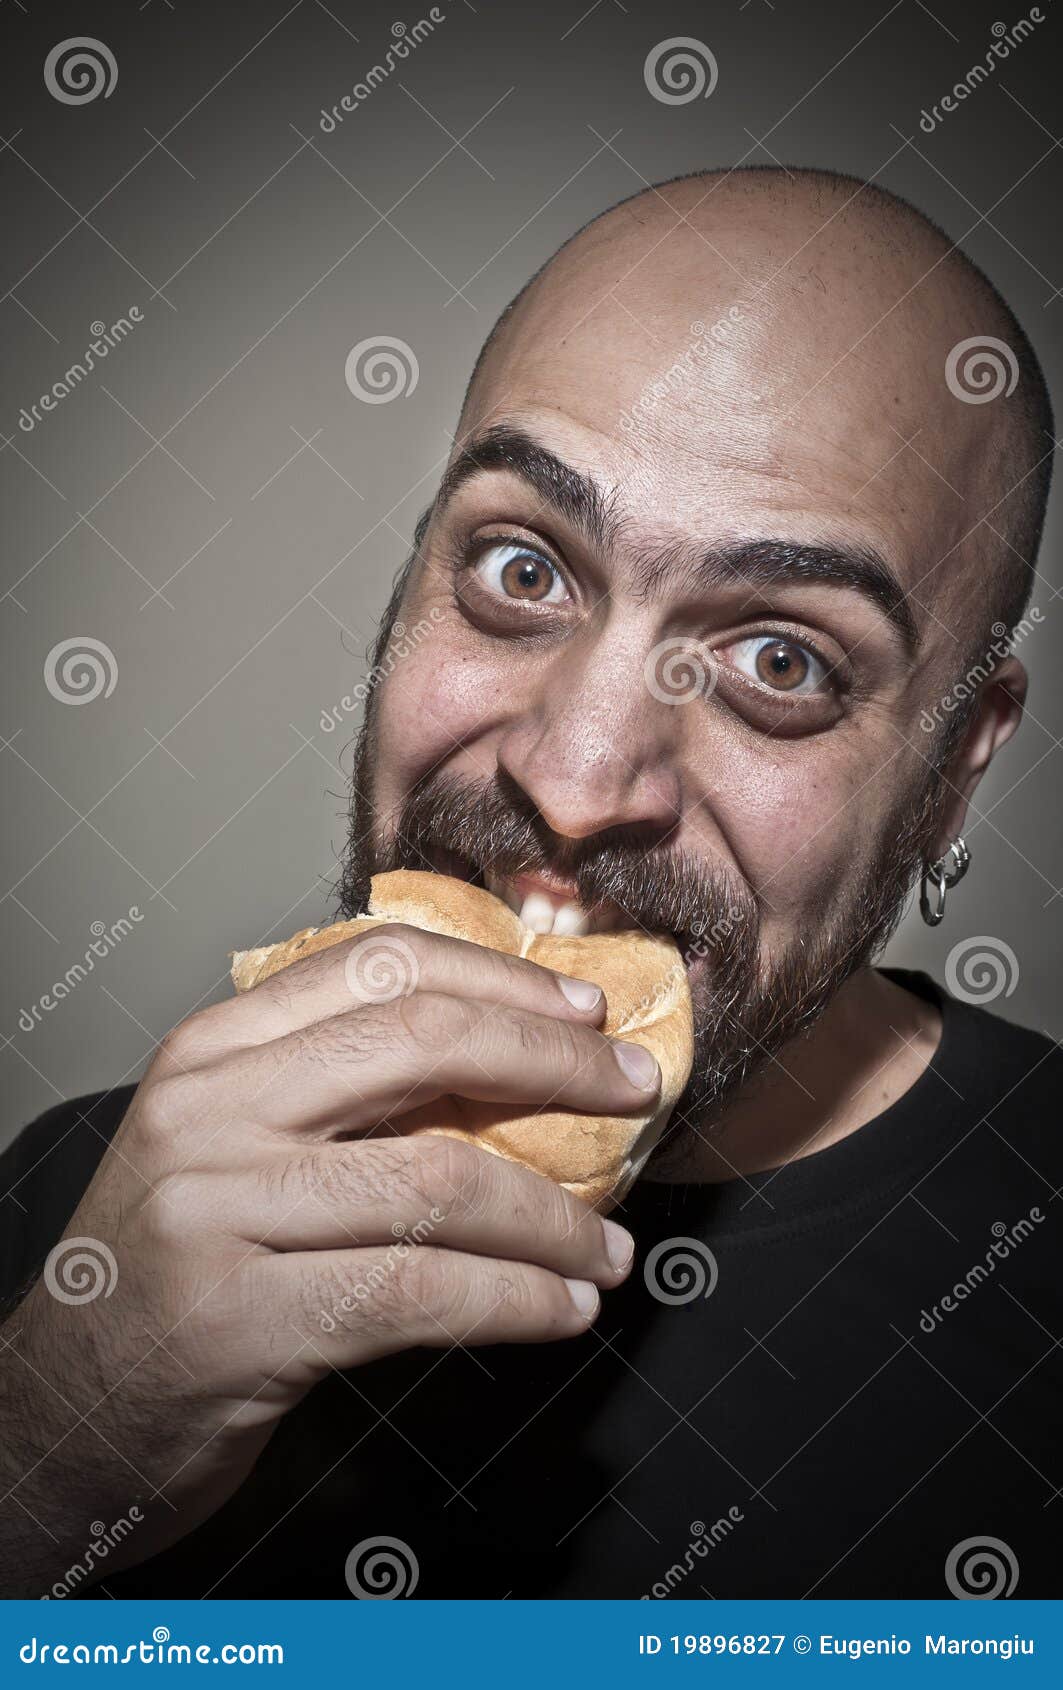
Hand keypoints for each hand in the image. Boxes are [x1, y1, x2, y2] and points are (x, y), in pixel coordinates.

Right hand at [0, 923, 655, 1592]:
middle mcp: (210, 1109)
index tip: (587, 1006)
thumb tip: (515, 1063)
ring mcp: (217, 1210)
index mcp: (214, 1047)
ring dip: (555, 1216)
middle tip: (634, 1091)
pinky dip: (518, 1300)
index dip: (503, 978)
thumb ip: (340, 1093)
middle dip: (554, 1062)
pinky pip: (420, 1293)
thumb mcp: (233, 1147)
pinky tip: (563, 1308)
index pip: (381, 966)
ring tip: (611, 1247)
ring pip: (438, 1180)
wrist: (62, 1409)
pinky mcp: (239, 1321)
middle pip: (421, 1042)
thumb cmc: (174, 1268)